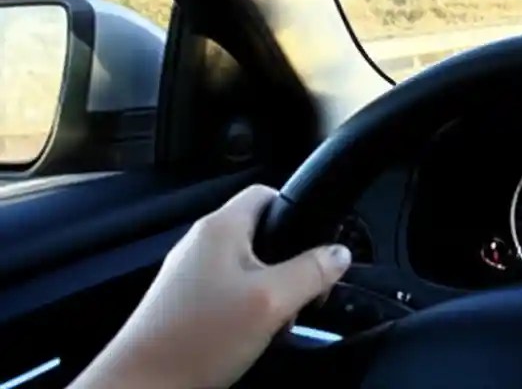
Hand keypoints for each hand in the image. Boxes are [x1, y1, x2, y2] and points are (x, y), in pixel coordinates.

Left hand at [71, 185, 351, 388]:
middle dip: (289, 264)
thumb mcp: (272, 301)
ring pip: (248, 267)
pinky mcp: (183, 304)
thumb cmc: (197, 339)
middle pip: (261, 235)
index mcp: (219, 228)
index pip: (267, 192)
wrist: (141, 386)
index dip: (297, 213)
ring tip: (274, 321)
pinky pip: (228, 293)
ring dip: (270, 291)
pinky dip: (247, 309)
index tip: (317, 245)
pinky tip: (250, 335)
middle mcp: (200, 244)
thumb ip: (312, 272)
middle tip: (300, 295)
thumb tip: (339, 253)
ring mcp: (188, 274)